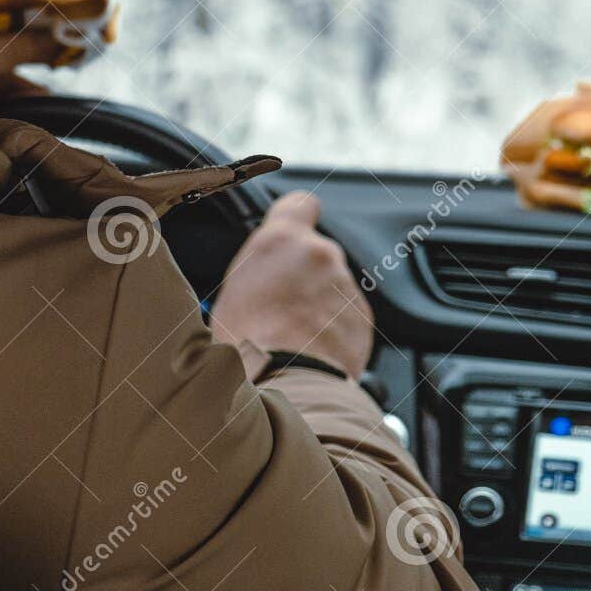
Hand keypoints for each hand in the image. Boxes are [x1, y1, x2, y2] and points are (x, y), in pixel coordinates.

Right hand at [211, 192, 372, 379]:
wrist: (283, 385)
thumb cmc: (247, 344)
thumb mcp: (228, 296)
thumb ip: (253, 273)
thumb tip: (254, 282)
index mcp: (281, 240)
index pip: (299, 204)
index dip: (296, 218)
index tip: (290, 233)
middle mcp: (320, 255)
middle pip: (315, 255)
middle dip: (302, 277)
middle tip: (276, 310)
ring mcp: (346, 287)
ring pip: (332, 290)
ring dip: (318, 308)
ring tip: (290, 340)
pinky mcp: (363, 320)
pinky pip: (347, 319)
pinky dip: (333, 332)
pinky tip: (309, 353)